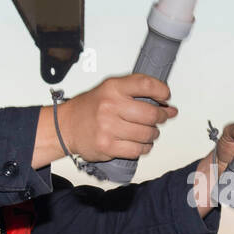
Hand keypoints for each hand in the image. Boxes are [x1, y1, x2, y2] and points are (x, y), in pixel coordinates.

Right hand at [52, 74, 177, 163]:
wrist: (65, 126)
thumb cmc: (90, 108)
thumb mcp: (109, 90)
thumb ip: (136, 92)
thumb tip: (168, 105)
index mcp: (112, 88)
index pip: (146, 84)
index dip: (162, 91)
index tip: (165, 97)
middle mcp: (110, 106)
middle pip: (151, 114)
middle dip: (162, 117)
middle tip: (161, 117)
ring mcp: (108, 128)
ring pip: (147, 134)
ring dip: (152, 134)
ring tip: (148, 132)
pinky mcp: (107, 147)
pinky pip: (137, 149)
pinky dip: (144, 148)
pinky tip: (140, 143)